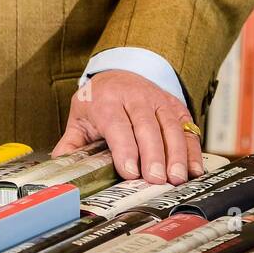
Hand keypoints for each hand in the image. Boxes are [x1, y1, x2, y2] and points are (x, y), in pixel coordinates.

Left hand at [52, 70, 204, 184]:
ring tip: (176, 178)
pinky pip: (186, 127)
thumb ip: (72, 143)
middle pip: (146, 125)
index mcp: (106, 100)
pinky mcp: (175, 106)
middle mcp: (134, 96)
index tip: (130, 171)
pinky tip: (194, 169)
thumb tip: (60, 167)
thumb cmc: (99, 101)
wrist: (120, 73)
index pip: (117, 124)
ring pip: (169, 126)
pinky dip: (192, 149)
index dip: (125, 148)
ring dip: (176, 153)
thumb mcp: (80, 116)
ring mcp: (157, 100)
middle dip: (153, 154)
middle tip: (156, 179)